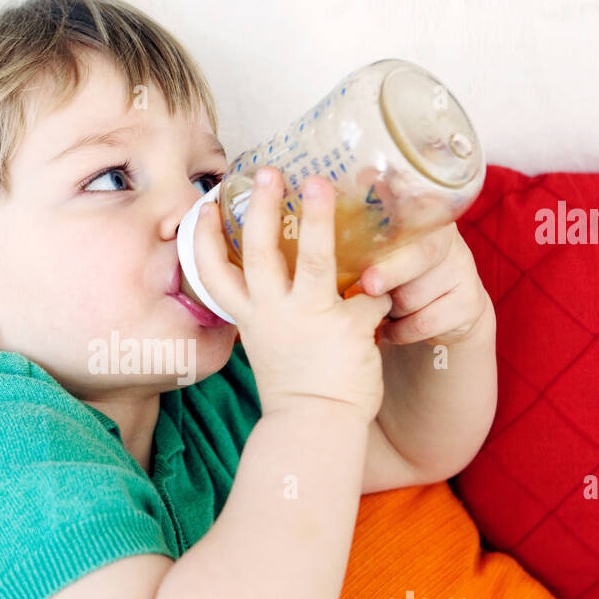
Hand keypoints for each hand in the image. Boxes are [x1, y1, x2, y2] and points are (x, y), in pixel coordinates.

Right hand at [193, 167, 392, 422]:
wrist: (315, 427)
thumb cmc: (295, 386)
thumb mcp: (269, 344)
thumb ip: (273, 310)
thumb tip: (286, 279)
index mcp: (250, 318)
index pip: (214, 273)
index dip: (205, 238)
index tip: (205, 205)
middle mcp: (273, 314)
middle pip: (258, 251)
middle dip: (260, 208)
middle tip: (268, 172)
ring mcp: (309, 320)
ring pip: (310, 257)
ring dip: (316, 216)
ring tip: (319, 182)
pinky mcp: (346, 329)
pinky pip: (371, 296)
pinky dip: (383, 292)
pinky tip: (393, 292)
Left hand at [358, 223, 490, 345]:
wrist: (445, 313)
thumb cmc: (395, 279)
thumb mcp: (378, 257)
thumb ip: (360, 249)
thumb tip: (325, 246)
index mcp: (420, 217)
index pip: (410, 215)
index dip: (391, 224)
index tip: (372, 251)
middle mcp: (447, 239)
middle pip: (418, 256)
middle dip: (390, 273)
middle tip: (368, 285)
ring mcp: (463, 269)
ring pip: (414, 296)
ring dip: (389, 309)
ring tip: (380, 310)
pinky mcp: (469, 303)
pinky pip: (424, 322)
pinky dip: (401, 331)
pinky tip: (390, 330)